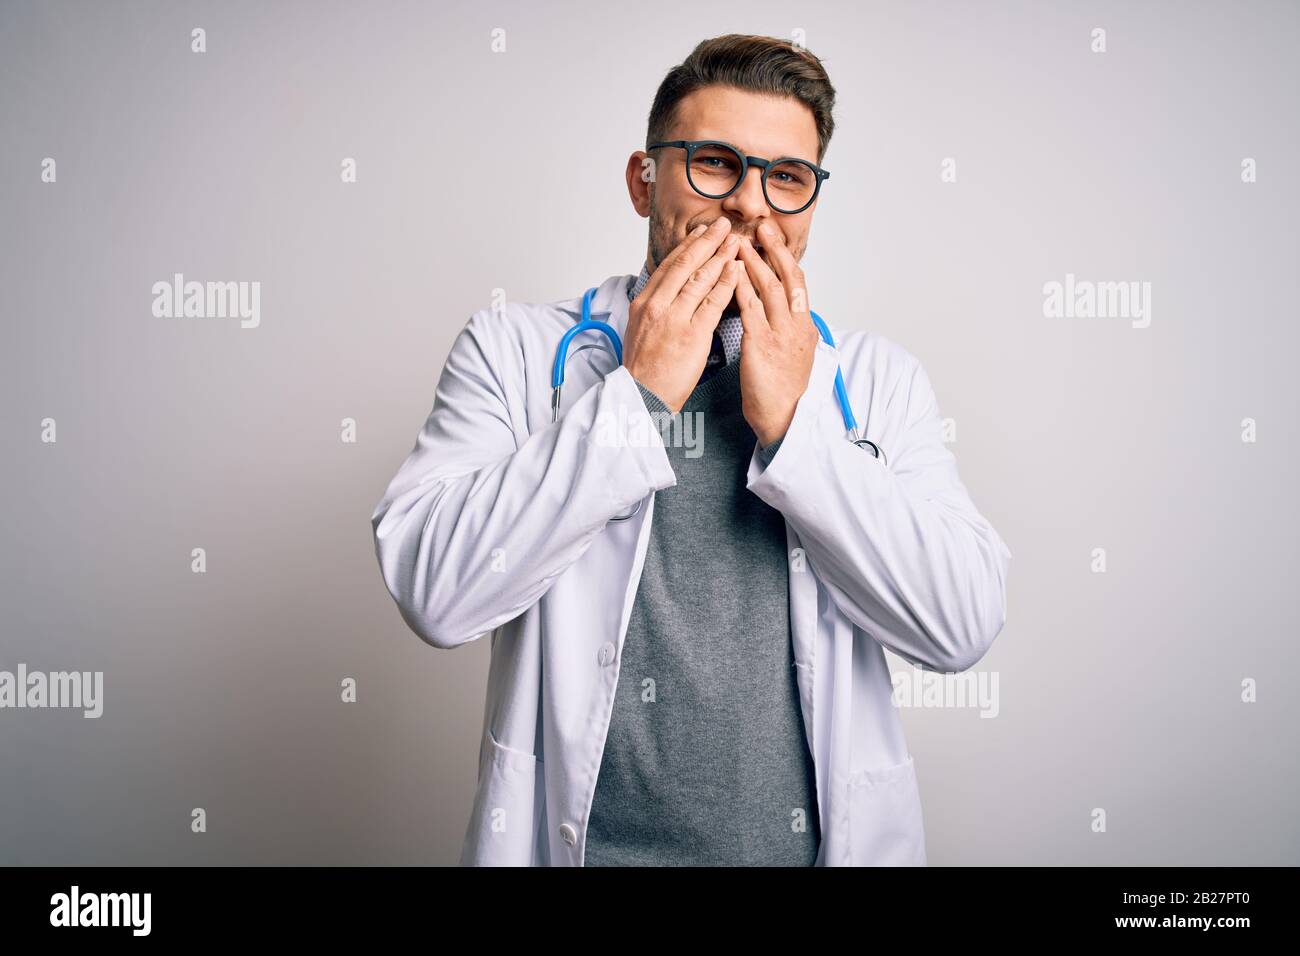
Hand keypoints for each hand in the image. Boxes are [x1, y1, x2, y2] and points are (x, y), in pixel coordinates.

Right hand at [623, 216, 741, 412]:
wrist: (642, 396)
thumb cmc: (645, 369)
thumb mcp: (640, 329)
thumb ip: (654, 308)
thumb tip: (667, 291)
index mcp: (643, 303)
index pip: (668, 266)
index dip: (688, 246)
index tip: (701, 232)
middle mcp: (656, 306)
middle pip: (685, 265)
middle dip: (706, 242)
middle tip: (723, 226)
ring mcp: (673, 319)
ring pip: (700, 279)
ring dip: (720, 257)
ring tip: (736, 242)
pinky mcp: (691, 335)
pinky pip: (713, 302)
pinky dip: (726, 283)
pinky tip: (737, 270)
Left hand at [733, 221, 819, 446]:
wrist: (784, 419)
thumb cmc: (783, 392)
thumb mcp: (792, 355)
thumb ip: (786, 330)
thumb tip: (780, 312)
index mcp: (805, 327)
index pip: (797, 283)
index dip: (784, 259)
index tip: (773, 240)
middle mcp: (798, 326)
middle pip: (789, 278)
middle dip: (775, 250)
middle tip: (762, 228)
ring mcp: (783, 335)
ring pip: (771, 289)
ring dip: (755, 263)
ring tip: (741, 244)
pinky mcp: (764, 346)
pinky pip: (751, 310)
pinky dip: (741, 288)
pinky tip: (730, 274)